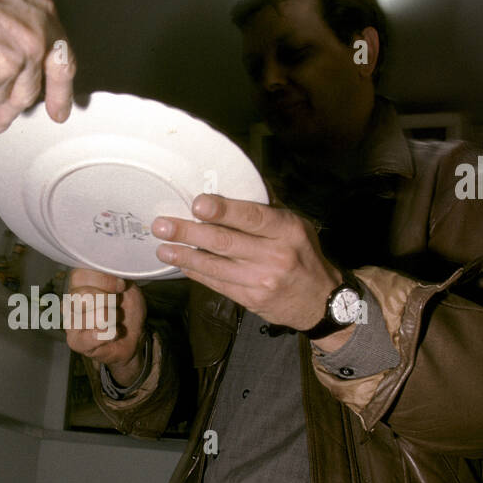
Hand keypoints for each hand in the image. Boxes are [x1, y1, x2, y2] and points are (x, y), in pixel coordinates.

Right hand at [0, 0, 74, 132]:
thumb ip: (11, 17)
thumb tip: (3, 36)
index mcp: (40, 13)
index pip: (61, 62)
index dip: (60, 91)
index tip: (58, 110)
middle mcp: (30, 44)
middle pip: (28, 90)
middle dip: (12, 109)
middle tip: (2, 119)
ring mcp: (5, 67)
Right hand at [64, 269, 146, 383]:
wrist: (133, 334)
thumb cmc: (126, 307)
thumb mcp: (126, 284)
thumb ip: (113, 274)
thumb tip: (106, 268)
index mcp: (78, 284)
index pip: (79, 276)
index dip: (104, 280)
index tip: (121, 286)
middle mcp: (69, 301)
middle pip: (83, 295)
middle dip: (109, 300)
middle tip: (117, 304)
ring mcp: (70, 322)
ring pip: (92, 316)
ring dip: (113, 318)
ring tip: (115, 319)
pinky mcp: (75, 342)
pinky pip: (94, 336)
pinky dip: (110, 334)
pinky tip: (115, 332)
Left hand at [151, 194, 345, 344]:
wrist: (320, 300)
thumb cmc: (303, 255)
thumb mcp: (296, 226)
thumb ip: (266, 208)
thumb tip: (237, 181)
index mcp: (287, 230)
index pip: (251, 217)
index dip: (223, 210)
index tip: (197, 204)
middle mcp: (275, 255)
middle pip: (225, 242)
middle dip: (189, 233)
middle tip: (162, 225)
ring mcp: (262, 280)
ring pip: (215, 266)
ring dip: (184, 256)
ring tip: (162, 248)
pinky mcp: (251, 299)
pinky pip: (217, 284)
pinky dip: (196, 273)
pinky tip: (180, 264)